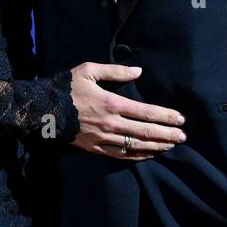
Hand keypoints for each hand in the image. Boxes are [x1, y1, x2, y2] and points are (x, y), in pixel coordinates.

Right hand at [67, 63, 185, 160]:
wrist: (43, 110)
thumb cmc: (66, 87)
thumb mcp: (89, 70)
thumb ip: (116, 71)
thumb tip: (138, 71)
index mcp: (110, 103)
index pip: (145, 112)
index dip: (165, 116)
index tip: (180, 118)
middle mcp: (109, 123)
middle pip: (145, 132)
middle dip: (167, 134)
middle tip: (183, 136)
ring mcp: (102, 138)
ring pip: (135, 146)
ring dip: (156, 146)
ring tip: (171, 145)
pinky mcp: (94, 148)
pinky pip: (120, 155)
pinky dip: (136, 156)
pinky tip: (148, 154)